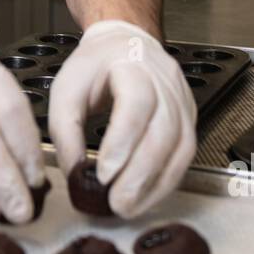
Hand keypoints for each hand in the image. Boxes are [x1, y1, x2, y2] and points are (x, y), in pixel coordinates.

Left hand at [48, 20, 197, 217]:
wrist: (125, 46)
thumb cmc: (95, 67)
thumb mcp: (67, 89)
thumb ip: (66, 130)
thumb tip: (75, 174)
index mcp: (134, 65)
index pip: (137, 102)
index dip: (123, 140)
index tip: (104, 173)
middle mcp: (166, 83)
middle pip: (164, 130)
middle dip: (140, 173)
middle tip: (117, 202)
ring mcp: (182, 102)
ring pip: (181, 147)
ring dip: (156, 184)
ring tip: (129, 207)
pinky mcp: (188, 121)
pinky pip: (184, 156)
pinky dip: (166, 182)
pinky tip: (146, 197)